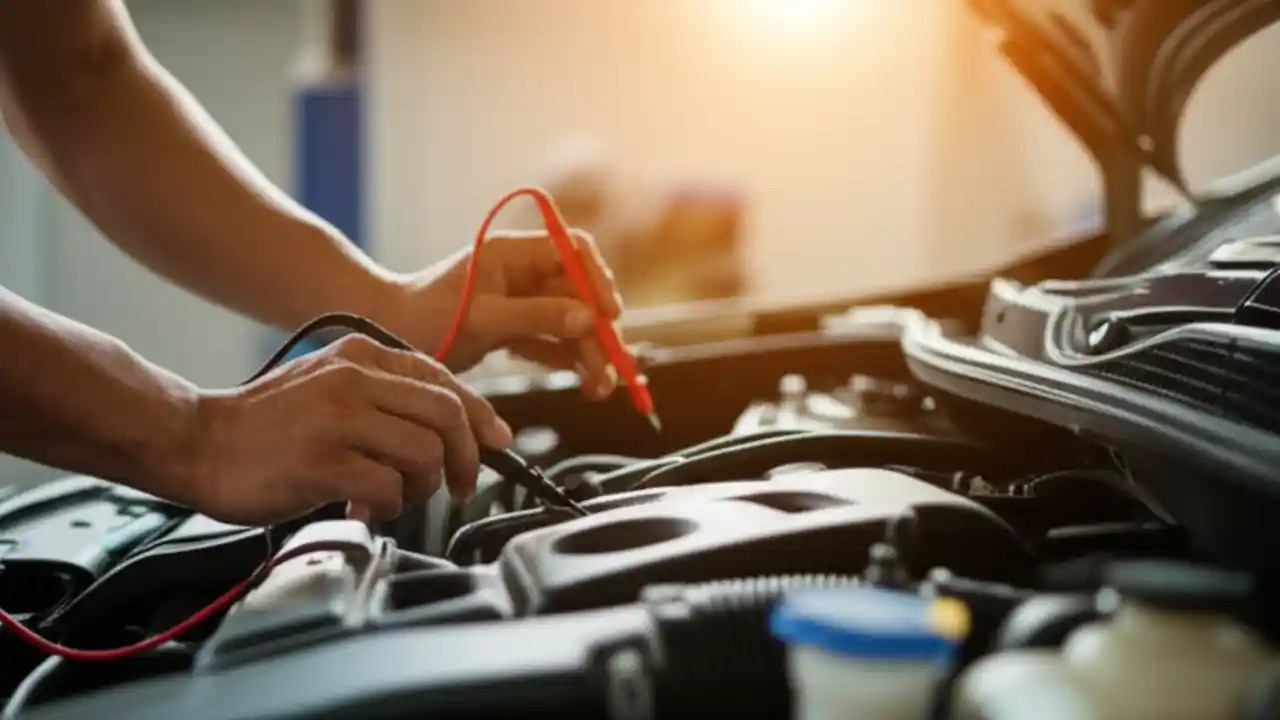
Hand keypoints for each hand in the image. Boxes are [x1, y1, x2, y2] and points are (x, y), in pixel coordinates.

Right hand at [185, 334, 511, 525]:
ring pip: (426, 454)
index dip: (481, 417)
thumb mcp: (330, 383)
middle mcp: (354, 379)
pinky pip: (391, 488)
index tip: (497, 443)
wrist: (195, 440)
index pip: (445, 381)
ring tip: (391, 494)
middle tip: (460, 486)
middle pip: (448, 416)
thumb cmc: (266, 423)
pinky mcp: (322, 461)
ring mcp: (338, 419)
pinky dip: (389, 505)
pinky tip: (364, 505)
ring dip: (421, 487)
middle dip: (466, 459)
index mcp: (362, 354)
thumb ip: (387, 396)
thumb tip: (457, 426)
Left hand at [380, 230, 625, 399]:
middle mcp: (521, 273)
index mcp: (512, 254)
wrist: (383, 337)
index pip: (573, 251)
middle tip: (614, 368)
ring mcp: (519, 301)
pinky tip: (587, 384)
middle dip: (599, 331)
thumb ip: (536, 316)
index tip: (611, 314)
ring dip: (590, 353)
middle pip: (579, 293)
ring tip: (601, 388)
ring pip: (571, 322)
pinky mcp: (514, 329)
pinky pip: (553, 342)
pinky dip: (571, 362)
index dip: (598, 279)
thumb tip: (588, 318)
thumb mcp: (481, 318)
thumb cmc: (423, 317)